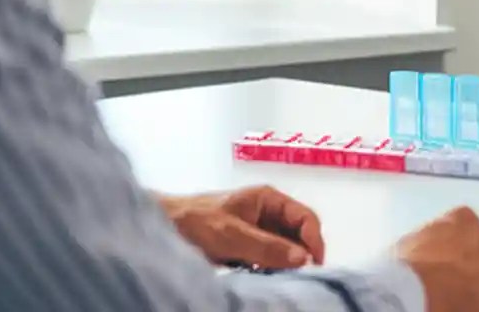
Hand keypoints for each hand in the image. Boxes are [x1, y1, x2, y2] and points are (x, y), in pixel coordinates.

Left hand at [160, 186, 324, 269]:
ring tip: (282, 279)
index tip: (313, 266)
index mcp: (268, 199)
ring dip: (286, 263)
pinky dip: (271, 269)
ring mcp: (257, 229)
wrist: (164, 226)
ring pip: (284, 249)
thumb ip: (267, 246)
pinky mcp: (246, 246)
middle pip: (298, 234)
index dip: (314, 240)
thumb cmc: (196, 222)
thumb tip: (303, 258)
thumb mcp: (232, 235)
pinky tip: (265, 278)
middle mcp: (267, 212)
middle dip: (301, 254)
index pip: (305, 218)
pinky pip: (268, 258)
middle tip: (300, 277)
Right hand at [395, 207, 478, 311]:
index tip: (443, 251)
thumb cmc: (406, 267)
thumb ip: (429, 241)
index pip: (465, 222)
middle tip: (452, 276)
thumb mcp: (409, 243)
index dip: (454, 239)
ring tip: (459, 298)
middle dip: (472, 260)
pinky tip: (466, 309)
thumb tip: (429, 251)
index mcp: (464, 221)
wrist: (416, 297)